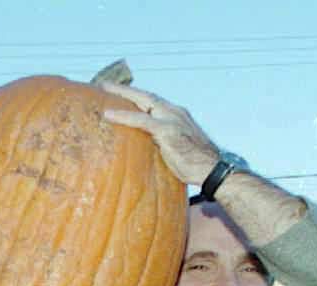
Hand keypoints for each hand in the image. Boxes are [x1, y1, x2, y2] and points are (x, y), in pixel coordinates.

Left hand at [95, 82, 219, 185]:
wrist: (212, 170)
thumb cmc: (195, 165)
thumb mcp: (176, 149)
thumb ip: (161, 142)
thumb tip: (145, 148)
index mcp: (177, 115)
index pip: (154, 102)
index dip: (138, 97)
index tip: (122, 93)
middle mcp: (175, 112)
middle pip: (146, 96)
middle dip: (126, 89)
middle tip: (106, 85)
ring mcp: (172, 119)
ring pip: (143, 102)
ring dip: (122, 95)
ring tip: (103, 91)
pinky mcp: (167, 130)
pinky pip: (141, 120)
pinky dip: (124, 116)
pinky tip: (109, 114)